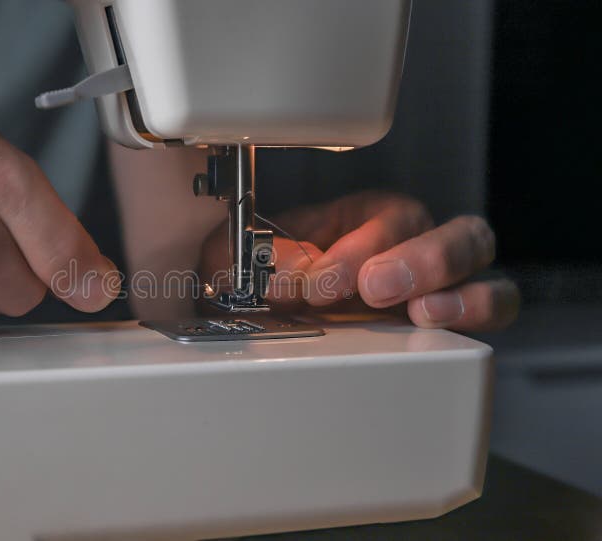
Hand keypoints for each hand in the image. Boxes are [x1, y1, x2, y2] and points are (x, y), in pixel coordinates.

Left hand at [201, 191, 518, 331]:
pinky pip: (493, 300)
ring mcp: (441, 274)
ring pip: (474, 251)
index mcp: (365, 217)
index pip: (373, 218)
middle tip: (368, 287)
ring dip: (446, 276)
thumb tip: (241, 265)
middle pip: (432, 224)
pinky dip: (473, 309)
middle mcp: (410, 238)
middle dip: (404, 257)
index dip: (344, 252)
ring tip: (417, 308)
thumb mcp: (265, 262)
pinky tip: (436, 321)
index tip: (309, 285)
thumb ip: (249, 257)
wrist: (310, 313)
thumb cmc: (296, 279)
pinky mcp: (458, 312)